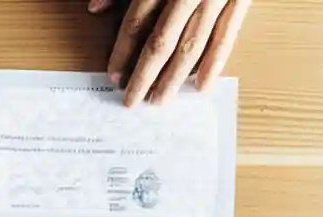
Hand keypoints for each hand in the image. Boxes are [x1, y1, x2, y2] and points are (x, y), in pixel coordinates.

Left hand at [89, 0, 250, 106]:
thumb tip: (94, 7)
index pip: (136, 22)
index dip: (122, 51)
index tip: (113, 75)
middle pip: (161, 42)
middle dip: (145, 75)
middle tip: (132, 101)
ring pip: (192, 46)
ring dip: (174, 78)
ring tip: (159, 100)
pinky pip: (228, 37)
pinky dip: (215, 64)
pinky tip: (202, 87)